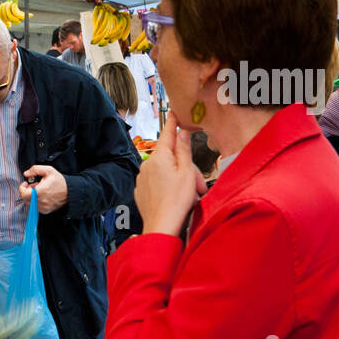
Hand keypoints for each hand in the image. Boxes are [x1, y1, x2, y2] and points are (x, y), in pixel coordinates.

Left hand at [20, 164, 67, 212]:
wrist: (71, 192)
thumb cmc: (60, 181)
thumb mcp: (49, 170)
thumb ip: (35, 169)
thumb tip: (26, 174)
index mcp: (40, 191)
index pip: (23, 194)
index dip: (22, 188)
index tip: (25, 183)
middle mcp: (41, 201)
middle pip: (25, 199)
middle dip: (27, 191)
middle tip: (34, 186)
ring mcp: (43, 207)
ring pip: (30, 203)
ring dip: (31, 196)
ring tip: (39, 190)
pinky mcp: (45, 211)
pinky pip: (35, 207)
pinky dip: (36, 202)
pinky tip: (42, 196)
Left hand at [135, 113, 206, 235]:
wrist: (161, 225)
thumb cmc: (176, 200)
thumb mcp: (187, 172)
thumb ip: (184, 150)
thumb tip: (181, 132)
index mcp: (160, 157)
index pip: (167, 135)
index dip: (172, 123)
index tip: (173, 112)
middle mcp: (147, 164)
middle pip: (170, 157)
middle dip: (186, 167)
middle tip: (198, 183)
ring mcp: (142, 178)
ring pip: (165, 171)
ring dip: (179, 178)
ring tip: (190, 194)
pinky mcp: (140, 190)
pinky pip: (157, 182)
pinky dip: (168, 186)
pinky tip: (176, 198)